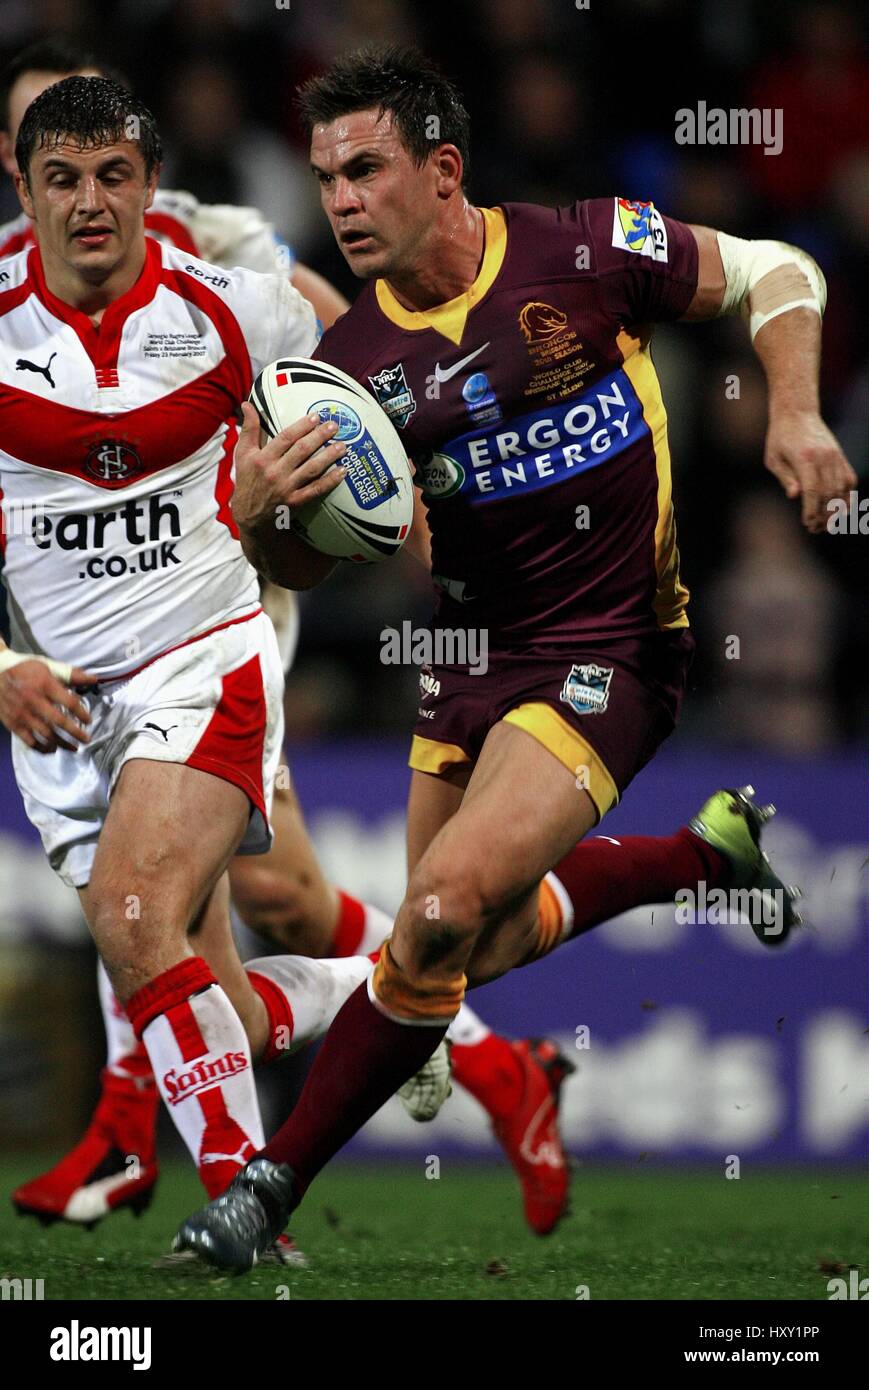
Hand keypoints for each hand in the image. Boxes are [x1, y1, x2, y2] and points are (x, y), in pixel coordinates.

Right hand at [0, 661, 97, 752]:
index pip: (69, 703)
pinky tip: (52, 749)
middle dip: (75, 733)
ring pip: (46, 734)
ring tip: (73, 747)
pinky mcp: (13, 723)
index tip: (88, 720)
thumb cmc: (24, 670)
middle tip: (86, 739)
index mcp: (45, 685)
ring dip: (62, 744)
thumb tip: (93, 680)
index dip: (82, 714)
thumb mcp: (48, 667)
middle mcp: (34, 701)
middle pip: (59, 722)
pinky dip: (42, 748)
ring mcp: (23, 714)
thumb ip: (71, 675)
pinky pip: (29, 741)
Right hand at [232, 401, 347, 534]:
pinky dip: (330, 481)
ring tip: (342, 446)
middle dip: (319, 437)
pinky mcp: (295, 502)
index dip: (302, 426)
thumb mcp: (243, 454)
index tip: (316, 417)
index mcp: (262, 458)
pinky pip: (316, 490)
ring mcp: (286, 488)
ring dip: (329, 456)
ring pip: (311, 469)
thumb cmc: (247, 481)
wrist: (248, 516)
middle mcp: (275, 472)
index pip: (285, 438)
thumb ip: (248, 429)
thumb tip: (247, 404)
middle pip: (301, 451)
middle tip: (334, 426)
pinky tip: (343, 471)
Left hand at [764, 411, 856, 533]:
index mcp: (805, 458)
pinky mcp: (840, 456)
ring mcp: (835, 456)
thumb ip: (785, 477)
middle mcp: (824, 457)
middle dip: (824, 515)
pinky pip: (850, 480)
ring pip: (842, 489)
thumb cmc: (780, 437)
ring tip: (826, 524)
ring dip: (836, 510)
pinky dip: (847, 496)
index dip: (812, 509)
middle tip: (815, 529)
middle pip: (829, 492)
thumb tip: (795, 496)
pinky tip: (839, 509)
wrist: (797, 412)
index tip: (807, 523)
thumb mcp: (774, 458)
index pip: (812, 490)